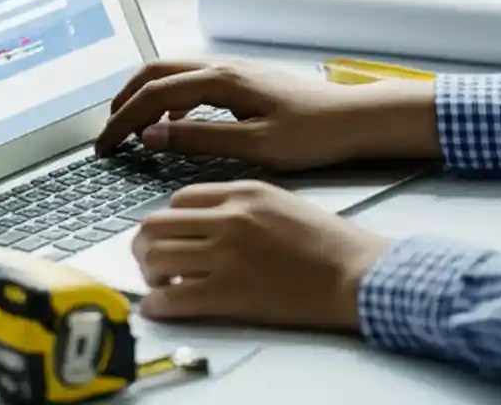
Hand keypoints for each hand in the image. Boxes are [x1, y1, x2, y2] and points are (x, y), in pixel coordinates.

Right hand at [96, 60, 439, 171]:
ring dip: (143, 96)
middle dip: (123, 101)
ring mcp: (231, 69)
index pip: (153, 95)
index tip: (105, 148)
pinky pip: (190, 81)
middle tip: (108, 135)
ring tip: (130, 129)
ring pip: (170, 72)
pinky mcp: (241, 79)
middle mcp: (221, 67)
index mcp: (220, 81)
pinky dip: (168, 99)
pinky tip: (173, 127)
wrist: (355, 118)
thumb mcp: (255, 146)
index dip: (123, 121)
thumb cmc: (313, 135)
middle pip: (153, 72)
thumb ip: (200, 139)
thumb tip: (152, 137)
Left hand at [132, 180, 391, 331]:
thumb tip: (206, 223)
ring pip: (156, 257)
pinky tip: (161, 307)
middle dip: (144, 244)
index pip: (180, 198)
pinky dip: (157, 304)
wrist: (356, 274)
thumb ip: (241, 205)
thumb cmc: (330, 243)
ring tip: (159, 284)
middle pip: (156, 223)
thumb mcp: (281, 202)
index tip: (170, 236)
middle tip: (149, 260)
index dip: (168, 219)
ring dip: (148, 273)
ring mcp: (227, 255)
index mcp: (243, 192)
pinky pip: (173, 298)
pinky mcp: (230, 293)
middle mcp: (229, 218)